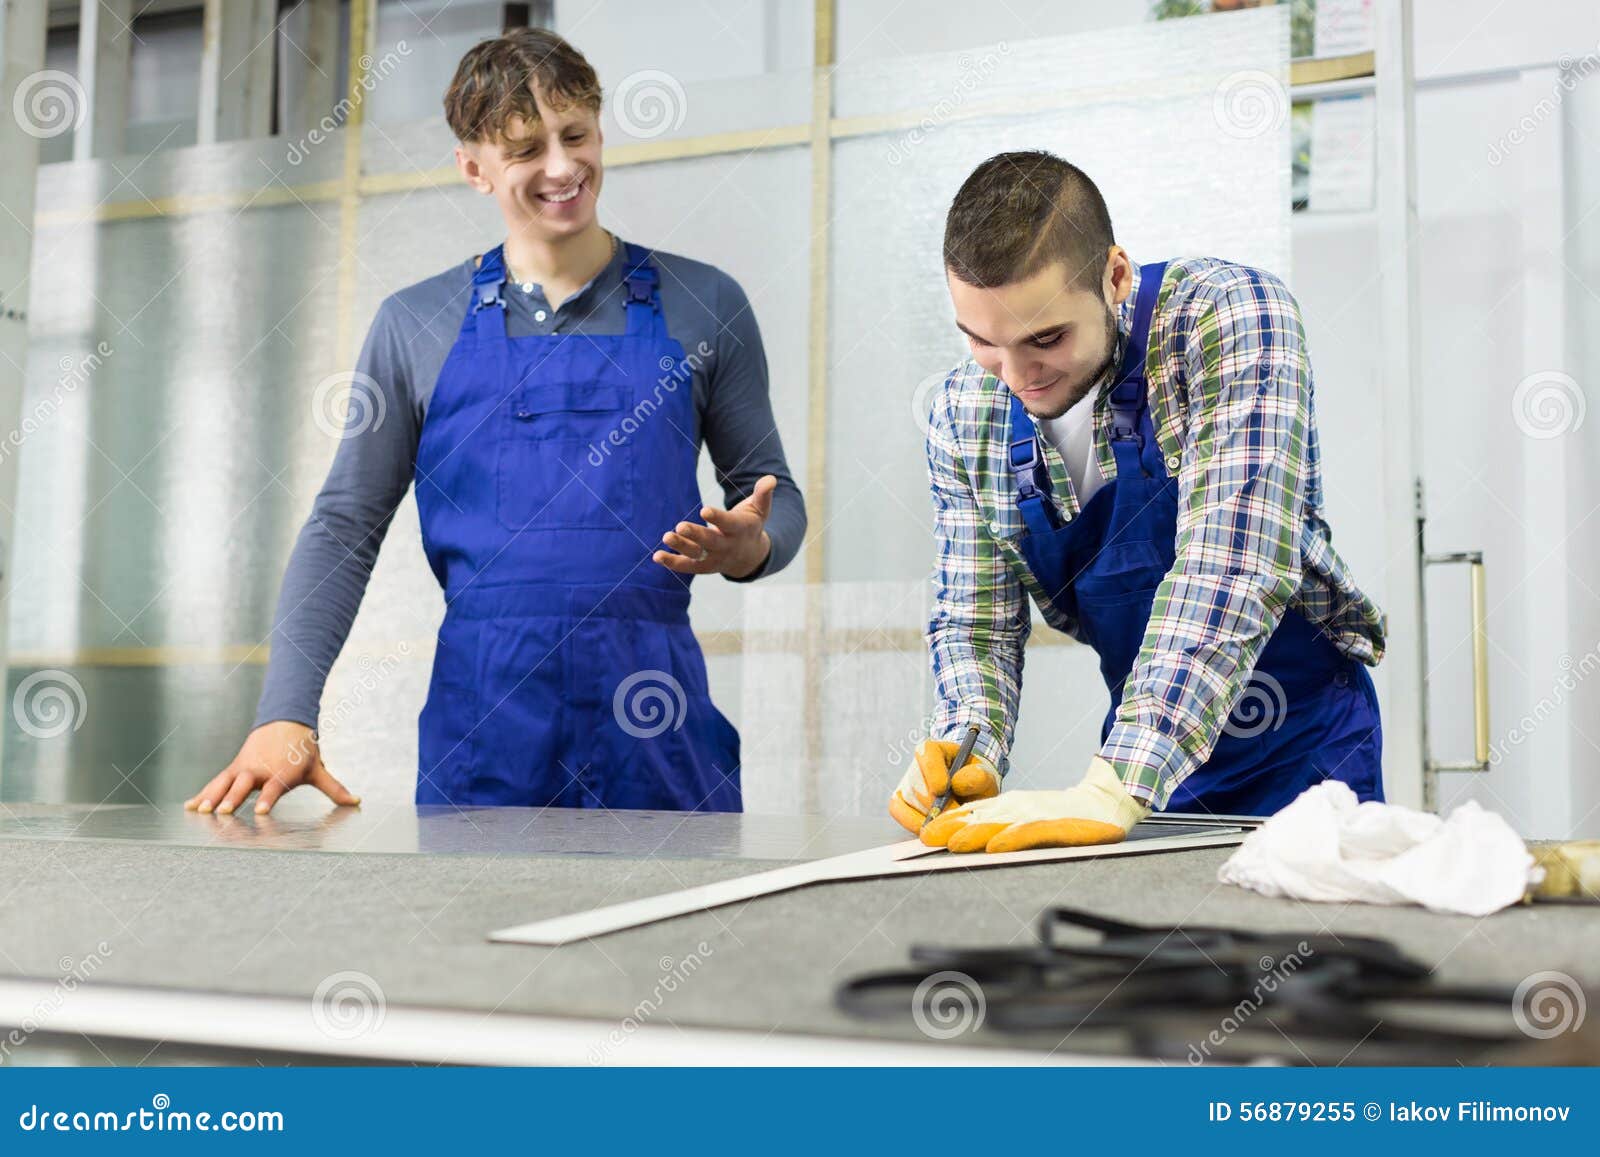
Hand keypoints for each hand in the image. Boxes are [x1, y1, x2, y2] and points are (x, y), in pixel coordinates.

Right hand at [186, 721, 360, 815]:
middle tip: (222, 812)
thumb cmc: (304, 749)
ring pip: (225, 783)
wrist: (286, 720)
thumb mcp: (318, 768)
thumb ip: (334, 788)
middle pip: (244, 785)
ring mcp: (244, 768)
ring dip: (212, 797)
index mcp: (282, 771)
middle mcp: (260, 769)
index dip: (269, 799)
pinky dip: (203, 793)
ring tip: (199, 811)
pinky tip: (189, 806)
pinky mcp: (234, 768)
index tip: (262, 811)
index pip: (274, 787)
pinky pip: (216, 782)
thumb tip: (357, 802)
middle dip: (233, 798)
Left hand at [653, 475, 775, 578]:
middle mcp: (727, 546)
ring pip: (696, 555)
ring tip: (666, 536)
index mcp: (740, 530)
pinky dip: (672, 562)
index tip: (704, 510)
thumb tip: (771, 479)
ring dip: (681, 547)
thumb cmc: (750, 525)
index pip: (728, 524)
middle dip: (695, 535)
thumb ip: (763, 494)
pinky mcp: (703, 566)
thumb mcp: (760, 509)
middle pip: (710, 542)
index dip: (717, 518)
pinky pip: (686, 566)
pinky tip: (657, 556)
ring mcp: (714, 558)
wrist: (750, 556)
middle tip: (679, 526)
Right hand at [888, 736, 1001, 833]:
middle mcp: (915, 765)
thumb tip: (956, 783)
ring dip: (929, 816)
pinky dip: (915, 824)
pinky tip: (933, 830)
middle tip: (954, 818)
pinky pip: (900, 813)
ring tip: (950, 824)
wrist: (970, 798)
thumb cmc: (975, 783)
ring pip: (909, 800)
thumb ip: (977, 776)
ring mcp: (905, 784)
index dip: (932, 771)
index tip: (943, 789)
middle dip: (935, 804)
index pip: (927, 753)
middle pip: (916, 782)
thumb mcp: (983, 776)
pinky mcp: (899, 802)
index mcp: (934, 749)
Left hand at [920, 756, 1149, 852]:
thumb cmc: (1064, 815)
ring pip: (999, 823)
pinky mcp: (1057, 825)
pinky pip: (1030, 831)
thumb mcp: (1026, 819)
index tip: (923, 834)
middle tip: (925, 838)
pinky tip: (996, 845)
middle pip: (978, 816)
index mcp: (1008, 806)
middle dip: (950, 827)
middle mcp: (1017, 807)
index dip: (947, 821)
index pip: (972, 812)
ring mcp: (1036, 814)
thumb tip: (974, 842)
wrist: (1105, 805)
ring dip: (974, 832)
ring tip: (951, 842)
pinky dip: (1012, 837)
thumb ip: (1002, 827)